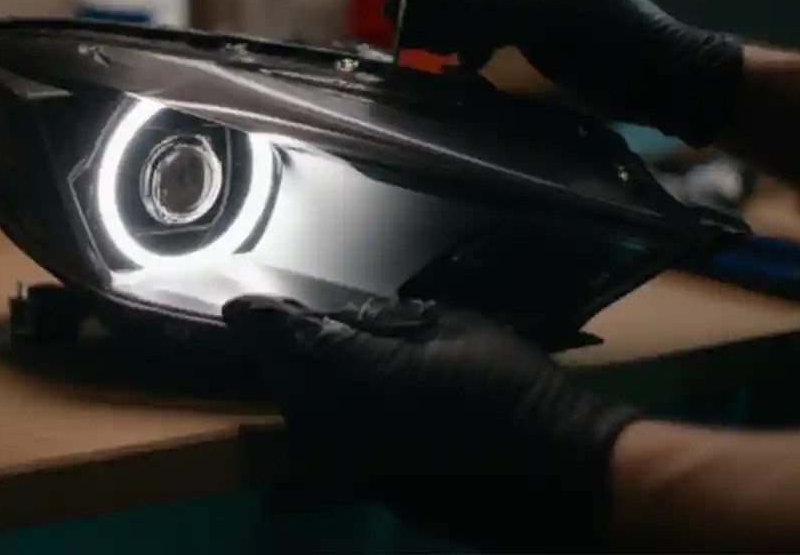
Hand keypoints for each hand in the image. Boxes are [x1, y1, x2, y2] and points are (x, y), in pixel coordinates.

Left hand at [223, 295, 639, 547]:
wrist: (559, 469)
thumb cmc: (514, 384)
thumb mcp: (456, 326)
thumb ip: (392, 322)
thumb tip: (349, 321)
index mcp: (362, 370)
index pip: (288, 339)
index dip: (260, 319)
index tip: (240, 308)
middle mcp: (344, 421)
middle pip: (288, 380)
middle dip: (283, 354)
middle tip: (287, 332)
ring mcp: (356, 464)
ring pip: (307, 421)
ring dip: (307, 392)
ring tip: (325, 370)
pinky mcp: (375, 492)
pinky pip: (335, 452)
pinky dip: (334, 428)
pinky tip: (361, 412)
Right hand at [385, 0, 743, 145]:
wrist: (660, 80)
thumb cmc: (603, 38)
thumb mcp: (533, 15)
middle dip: (434, 0)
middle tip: (408, 34)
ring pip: (472, 4)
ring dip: (448, 25)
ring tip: (434, 52)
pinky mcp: (537, 32)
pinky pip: (488, 29)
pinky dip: (470, 44)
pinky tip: (464, 66)